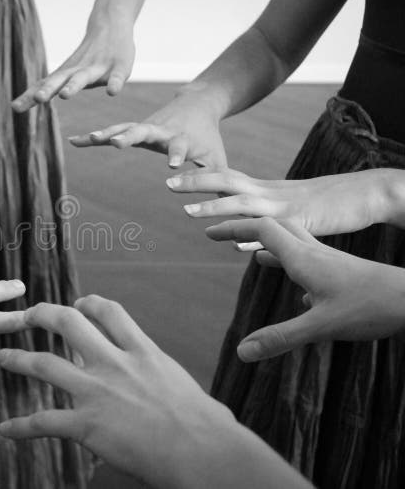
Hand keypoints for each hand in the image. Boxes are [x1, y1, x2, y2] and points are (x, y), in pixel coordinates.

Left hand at [0, 295, 233, 485]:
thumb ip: (166, 379)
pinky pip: (44, 422)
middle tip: (29, 315)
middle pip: (69, 324)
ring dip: (20, 359)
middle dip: (44, 314)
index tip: (79, 304)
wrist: (204, 452)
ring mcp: (98, 393)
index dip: (89, 304)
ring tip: (4, 357)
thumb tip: (181, 391)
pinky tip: (5, 429)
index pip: (110, 312)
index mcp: (143, 353)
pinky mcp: (87, 425)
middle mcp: (116, 365)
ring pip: (46, 364)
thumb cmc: (208, 425)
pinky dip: (21, 427)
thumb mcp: (183, 385)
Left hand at [11, 21, 133, 112]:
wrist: (111, 26)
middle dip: (48, 89)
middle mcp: (78, 71)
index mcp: (65, 75)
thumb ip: (44, 87)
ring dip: (73, 86)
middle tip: (38, 98)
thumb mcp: (65, 73)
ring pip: (83, 77)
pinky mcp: (119, 67)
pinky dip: (114, 84)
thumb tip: (14, 106)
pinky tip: (111, 92)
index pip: (43, 86)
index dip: (30, 97)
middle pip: (60, 80)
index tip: (15, 108)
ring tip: (64, 95)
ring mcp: (98, 68)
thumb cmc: (86, 57)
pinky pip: (117, 76)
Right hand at [69, 87, 226, 168]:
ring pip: (124, 128)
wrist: (197, 105)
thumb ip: (216, 181)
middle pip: (144, 131)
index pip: (179, 146)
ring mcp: (145, 127)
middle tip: (117, 143)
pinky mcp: (134, 128)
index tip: (173, 165)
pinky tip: (74, 140)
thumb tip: (224, 206)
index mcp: (183, 138)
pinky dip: (94, 137)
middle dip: (130, 136)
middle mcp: (161, 130)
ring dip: (108, 133)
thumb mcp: (216, 159)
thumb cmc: (207, 138)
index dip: (177, 155)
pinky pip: (111, 132)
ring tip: (90, 137)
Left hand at [166, 167, 393, 236]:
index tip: (173, 178)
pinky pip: (277, 230)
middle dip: (197, 181)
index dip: (201, 176)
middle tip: (168, 184)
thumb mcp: (292, 216)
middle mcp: (272, 193)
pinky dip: (258, 238)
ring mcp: (287, 206)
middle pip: (228, 182)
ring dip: (216, 208)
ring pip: (245, 204)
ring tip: (188, 213)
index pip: (228, 178)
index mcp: (267, 190)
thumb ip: (264, 228)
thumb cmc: (331, 205)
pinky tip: (238, 248)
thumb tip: (241, 247)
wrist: (370, 194)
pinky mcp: (306, 220)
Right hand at [206, 217, 404, 361]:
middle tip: (221, 234)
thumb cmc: (372, 307)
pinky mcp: (343, 273)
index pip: (261, 230)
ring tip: (251, 253)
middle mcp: (314, 253)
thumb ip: (281, 338)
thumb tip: (241, 352)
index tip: (209, 232)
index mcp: (303, 258)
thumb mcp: (321, 327)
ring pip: (292, 242)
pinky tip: (297, 286)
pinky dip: (292, 263)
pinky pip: (309, 260)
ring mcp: (330, 261)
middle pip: (273, 228)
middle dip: (245, 229)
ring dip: (268, 243)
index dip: (233, 229)